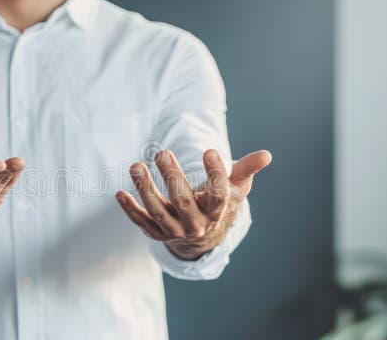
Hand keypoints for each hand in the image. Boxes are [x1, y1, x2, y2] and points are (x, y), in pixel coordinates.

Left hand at [115, 149, 270, 259]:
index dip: (216, 174)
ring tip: (135, 166)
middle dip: (172, 177)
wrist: (204, 236)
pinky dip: (130, 209)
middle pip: (182, 201)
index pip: (219, 194)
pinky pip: (142, 222)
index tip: (210, 150)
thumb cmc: (219, 201)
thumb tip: (266, 155)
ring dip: (145, 190)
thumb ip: (246, 169)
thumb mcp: (235, 187)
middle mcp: (196, 223)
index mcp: (217, 211)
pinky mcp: (157, 233)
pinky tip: (119, 192)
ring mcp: (175, 230)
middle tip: (162, 152)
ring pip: (158, 212)